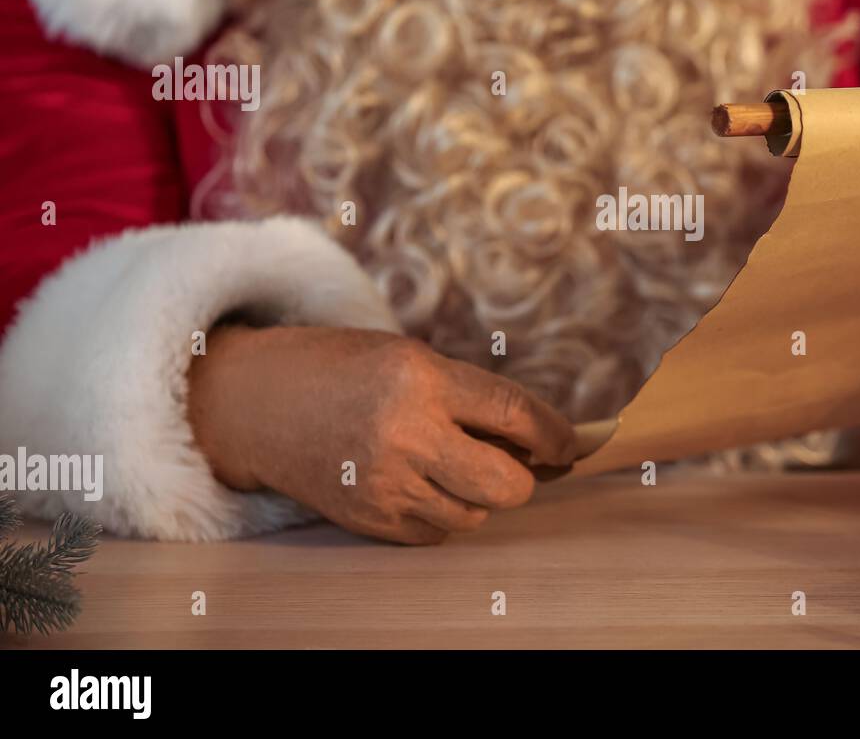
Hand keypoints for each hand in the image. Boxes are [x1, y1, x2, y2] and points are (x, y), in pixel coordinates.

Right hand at [188, 324, 576, 543]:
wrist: (258, 402)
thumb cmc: (341, 369)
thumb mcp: (409, 358)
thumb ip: (469, 396)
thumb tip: (536, 437)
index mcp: (421, 380)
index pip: (514, 414)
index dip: (553, 434)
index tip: (569, 445)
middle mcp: (406, 434)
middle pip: (506, 485)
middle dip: (524, 478)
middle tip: (518, 464)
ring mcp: (384, 483)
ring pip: (474, 516)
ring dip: (479, 497)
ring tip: (455, 467)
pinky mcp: (367, 518)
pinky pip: (435, 534)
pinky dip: (442, 514)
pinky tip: (423, 485)